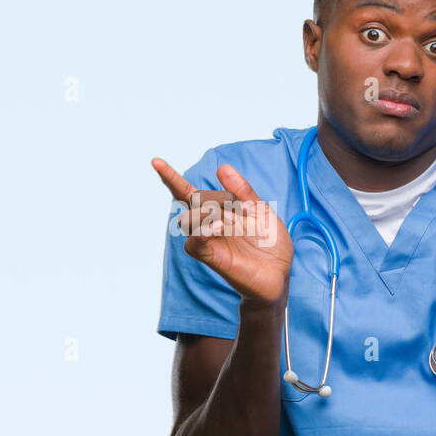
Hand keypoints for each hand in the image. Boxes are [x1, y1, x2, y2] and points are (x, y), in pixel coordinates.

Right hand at [152, 157, 293, 305]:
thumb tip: (221, 168)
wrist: (280, 273)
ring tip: (227, 219)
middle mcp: (208, 225)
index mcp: (218, 211)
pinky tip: (218, 225)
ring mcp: (208, 242)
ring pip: (190, 221)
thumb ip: (242, 191)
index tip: (156, 162)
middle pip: (187, 203)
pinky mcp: (211, 258)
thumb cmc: (269, 244)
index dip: (171, 177)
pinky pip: (195, 243)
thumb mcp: (261, 210)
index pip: (189, 192)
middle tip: (237, 210)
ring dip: (205, 213)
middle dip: (201, 196)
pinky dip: (203, 231)